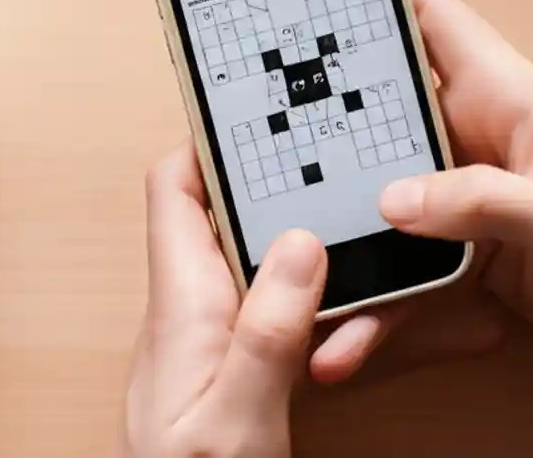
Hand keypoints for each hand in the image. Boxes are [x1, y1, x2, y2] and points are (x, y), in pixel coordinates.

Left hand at [124, 144, 325, 457]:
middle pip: (235, 223)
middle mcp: (190, 308)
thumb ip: (267, 333)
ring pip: (269, 271)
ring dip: (318, 282)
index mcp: (180, 304)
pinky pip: (276, 316)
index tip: (265, 118)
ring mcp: (210, 334)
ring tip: (356, 323)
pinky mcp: (229, 362)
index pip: (175, 189)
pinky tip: (338, 351)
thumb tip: (299, 241)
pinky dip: (316, 321)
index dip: (211, 144)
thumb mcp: (237, 415)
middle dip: (294, 215)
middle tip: (352, 215)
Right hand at [310, 0, 532, 382]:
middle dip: (314, 116)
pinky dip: (371, 303)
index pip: (428, 17)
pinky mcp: (459, 251)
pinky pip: (396, 269)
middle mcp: (473, 139)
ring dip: (334, 228)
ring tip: (286, 261)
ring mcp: (462, 196)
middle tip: (246, 132)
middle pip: (375, 106)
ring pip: (374, 194)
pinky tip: (342, 338)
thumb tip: (394, 200)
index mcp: (505, 100)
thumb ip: (489, 203)